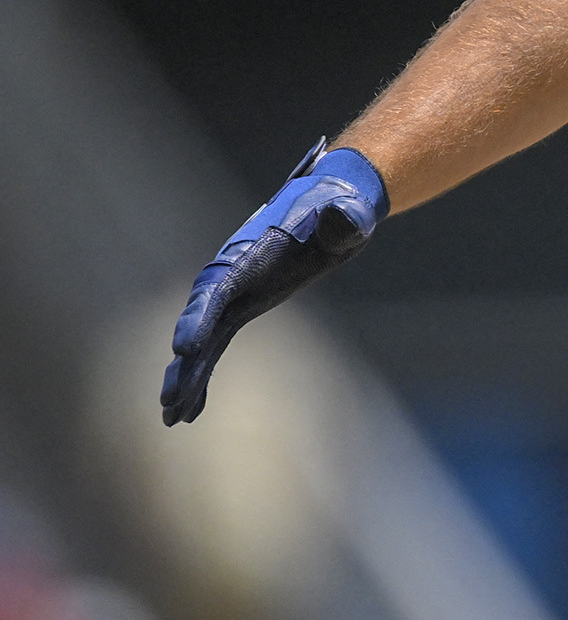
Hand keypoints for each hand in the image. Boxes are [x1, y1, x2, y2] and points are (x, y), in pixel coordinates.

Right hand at [162, 145, 386, 425]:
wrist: (335, 201)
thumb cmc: (340, 206)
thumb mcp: (348, 211)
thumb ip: (344, 218)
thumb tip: (344, 218)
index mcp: (251, 253)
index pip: (217, 289)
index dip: (198, 318)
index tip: (183, 348)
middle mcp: (233, 274)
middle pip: (200, 321)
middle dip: (185, 361)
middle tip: (168, 399)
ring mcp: (235, 292)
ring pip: (203, 340)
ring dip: (187, 377)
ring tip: (170, 417)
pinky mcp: (244, 304)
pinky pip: (216, 343)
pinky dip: (203, 372)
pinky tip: (191, 409)